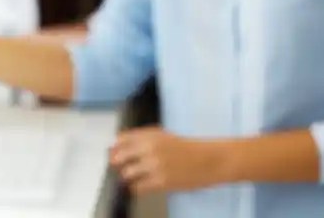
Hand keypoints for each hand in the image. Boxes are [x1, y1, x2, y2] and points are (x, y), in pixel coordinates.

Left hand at [109, 127, 230, 194]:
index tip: (115, 154)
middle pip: (119, 157)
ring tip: (135, 177)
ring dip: (128, 177)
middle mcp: (149, 148)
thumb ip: (140, 138)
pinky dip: (137, 187)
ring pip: (126, 174)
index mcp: (149, 135)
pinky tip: (143, 185)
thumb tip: (117, 146)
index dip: (115, 149)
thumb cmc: (185, 148)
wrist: (208, 160)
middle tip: (123, 167)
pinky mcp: (161, 182)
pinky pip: (138, 188)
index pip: (120, 140)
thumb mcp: (161, 135)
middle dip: (118, 163)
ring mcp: (154, 166)